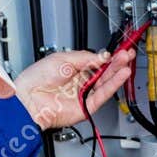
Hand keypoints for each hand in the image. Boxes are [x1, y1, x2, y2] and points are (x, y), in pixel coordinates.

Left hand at [14, 49, 135, 131]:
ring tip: (126, 62)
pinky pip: (103, 95)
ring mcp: (82, 95)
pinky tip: (120, 75)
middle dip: (116, 63)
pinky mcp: (86, 107)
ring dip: (117, 72)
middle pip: (103, 72)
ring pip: (105, 83)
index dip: (108, 56)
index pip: (96, 62)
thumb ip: (86, 57)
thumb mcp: (63, 58)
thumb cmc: (37, 79)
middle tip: (126, 54)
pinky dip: (113, 85)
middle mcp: (79, 82)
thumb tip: (102, 56)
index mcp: (72, 69)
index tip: (118, 50)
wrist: (29, 99)